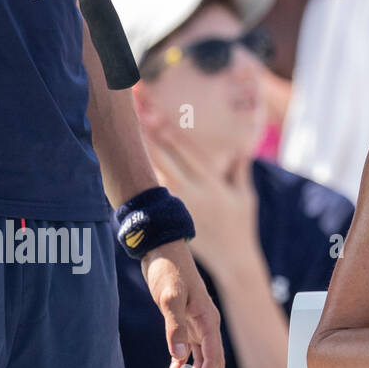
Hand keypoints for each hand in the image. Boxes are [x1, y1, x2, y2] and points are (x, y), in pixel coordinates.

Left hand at [140, 240, 225, 367]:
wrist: (162, 251)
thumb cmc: (168, 271)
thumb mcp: (169, 297)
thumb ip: (174, 327)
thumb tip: (181, 357)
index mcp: (208, 319)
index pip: (213, 356)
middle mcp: (207, 323)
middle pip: (213, 360)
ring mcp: (197, 323)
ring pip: (203, 357)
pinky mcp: (185, 321)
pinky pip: (189, 348)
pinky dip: (182, 364)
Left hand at [141, 112, 260, 287]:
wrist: (231, 259)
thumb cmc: (241, 225)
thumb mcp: (245, 196)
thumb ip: (240, 171)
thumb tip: (241, 149)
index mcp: (209, 183)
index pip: (183, 150)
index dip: (165, 130)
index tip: (151, 111)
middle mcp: (188, 192)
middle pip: (161, 156)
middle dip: (146, 131)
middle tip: (130, 108)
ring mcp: (175, 204)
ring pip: (151, 172)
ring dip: (139, 150)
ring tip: (124, 128)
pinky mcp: (168, 214)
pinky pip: (150, 190)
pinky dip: (140, 172)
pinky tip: (126, 160)